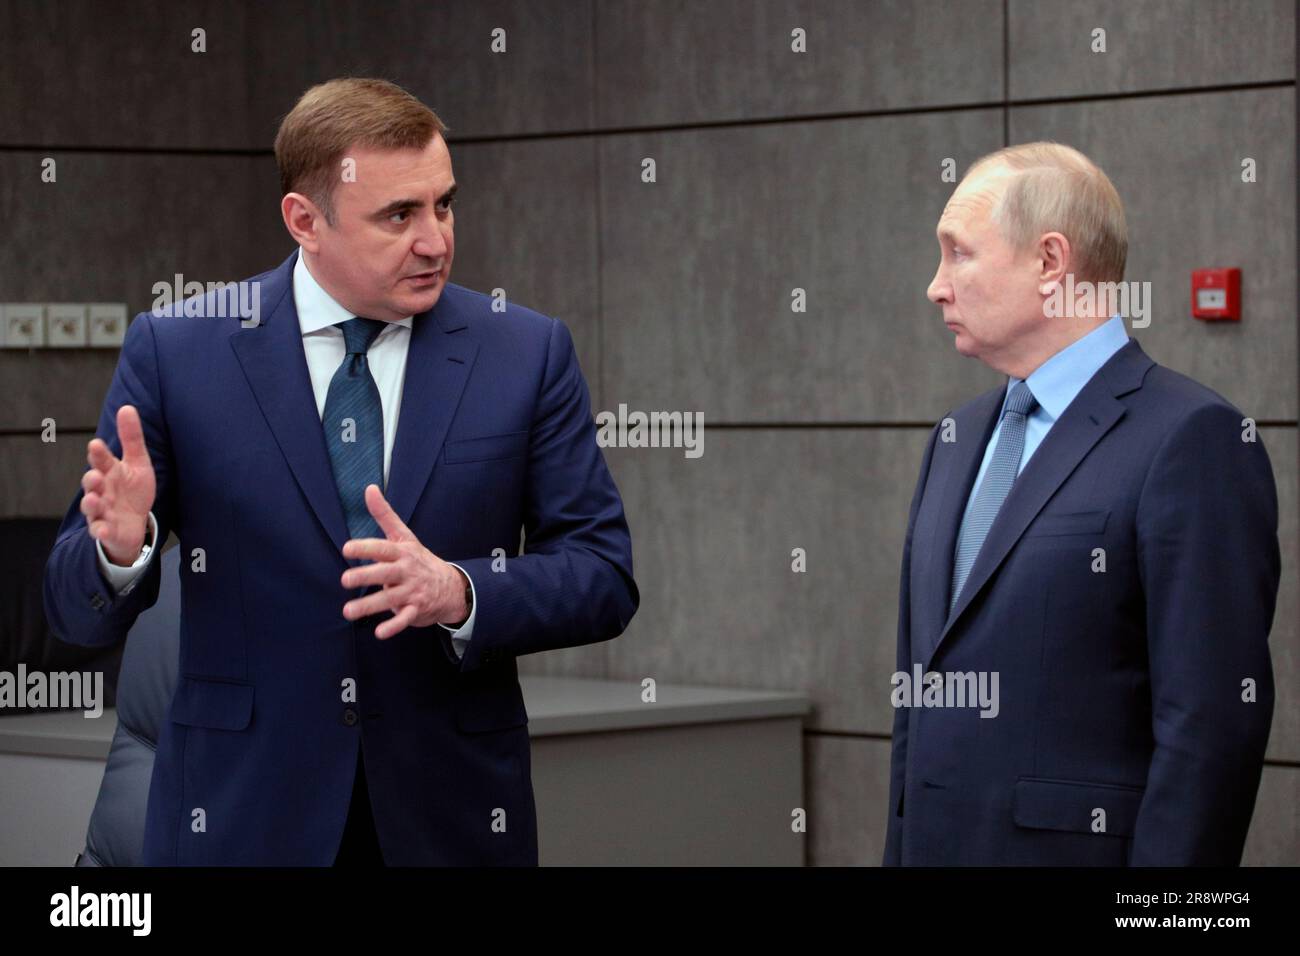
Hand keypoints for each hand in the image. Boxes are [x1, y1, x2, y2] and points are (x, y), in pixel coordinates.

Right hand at [82, 405, 156, 564]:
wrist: (134, 523)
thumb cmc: (132, 490)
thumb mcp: (137, 463)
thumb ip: (131, 438)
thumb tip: (127, 408)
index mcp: (109, 472)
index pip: (101, 461)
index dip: (98, 454)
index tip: (96, 445)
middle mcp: (101, 491)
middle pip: (91, 484)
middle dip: (91, 479)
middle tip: (95, 475)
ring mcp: (101, 511)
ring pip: (91, 507)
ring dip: (91, 503)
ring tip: (94, 499)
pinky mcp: (107, 530)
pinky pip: (100, 531)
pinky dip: (100, 531)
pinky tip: (103, 530)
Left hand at [340, 484, 469, 639]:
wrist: (451, 586)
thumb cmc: (419, 559)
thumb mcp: (404, 536)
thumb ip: (384, 515)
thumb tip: (369, 488)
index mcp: (402, 552)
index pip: (383, 548)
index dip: (366, 548)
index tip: (347, 549)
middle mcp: (407, 571)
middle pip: (385, 573)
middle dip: (366, 576)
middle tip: (345, 580)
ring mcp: (412, 591)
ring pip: (390, 599)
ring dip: (369, 605)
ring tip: (348, 611)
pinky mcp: (416, 610)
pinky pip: (405, 619)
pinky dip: (393, 626)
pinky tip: (379, 632)